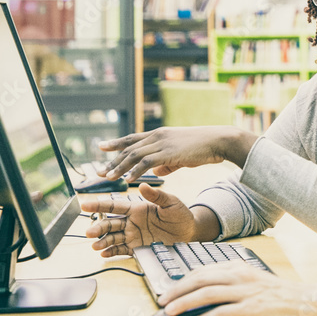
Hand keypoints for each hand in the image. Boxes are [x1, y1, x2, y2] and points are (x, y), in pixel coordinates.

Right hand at [82, 183, 195, 255]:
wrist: (189, 232)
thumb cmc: (180, 214)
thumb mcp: (171, 202)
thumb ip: (156, 195)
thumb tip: (143, 185)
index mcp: (137, 208)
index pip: (115, 206)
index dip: (100, 204)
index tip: (85, 204)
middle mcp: (132, 222)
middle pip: (111, 223)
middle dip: (99, 227)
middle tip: (90, 231)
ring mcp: (133, 235)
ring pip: (113, 237)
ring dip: (103, 241)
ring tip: (95, 245)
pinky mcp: (138, 247)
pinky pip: (122, 250)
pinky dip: (113, 252)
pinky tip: (104, 254)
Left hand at [96, 126, 248, 181]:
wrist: (218, 140)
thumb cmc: (202, 148)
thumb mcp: (180, 156)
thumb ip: (166, 164)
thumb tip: (156, 173)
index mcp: (159, 135)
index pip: (132, 138)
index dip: (116, 143)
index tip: (101, 147)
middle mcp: (157, 136)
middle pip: (128, 147)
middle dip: (112, 160)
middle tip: (98, 171)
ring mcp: (162, 143)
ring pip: (134, 155)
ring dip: (119, 167)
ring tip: (107, 178)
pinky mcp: (168, 152)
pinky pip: (147, 163)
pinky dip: (135, 171)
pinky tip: (127, 180)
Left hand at [156, 262, 316, 315]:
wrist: (303, 300)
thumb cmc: (276, 293)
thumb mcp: (251, 280)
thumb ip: (230, 282)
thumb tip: (203, 292)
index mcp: (238, 267)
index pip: (202, 270)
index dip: (182, 280)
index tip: (168, 289)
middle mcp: (239, 275)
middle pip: (200, 278)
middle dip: (177, 289)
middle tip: (162, 300)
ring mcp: (246, 291)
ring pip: (208, 293)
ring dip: (186, 302)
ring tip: (171, 311)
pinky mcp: (252, 307)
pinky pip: (224, 311)